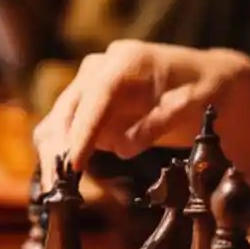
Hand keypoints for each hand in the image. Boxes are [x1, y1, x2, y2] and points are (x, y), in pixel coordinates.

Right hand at [33, 41, 249, 189]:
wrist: (197, 81)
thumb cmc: (197, 88)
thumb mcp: (190, 103)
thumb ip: (158, 122)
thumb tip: (124, 147)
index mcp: (125, 61)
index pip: (96, 97)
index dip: (83, 131)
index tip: (74, 162)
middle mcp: (98, 69)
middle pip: (67, 109)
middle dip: (59, 149)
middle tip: (58, 186)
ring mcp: (87, 87)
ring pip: (56, 121)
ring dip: (52, 155)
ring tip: (56, 188)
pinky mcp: (83, 108)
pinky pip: (61, 131)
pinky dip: (57, 154)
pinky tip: (59, 179)